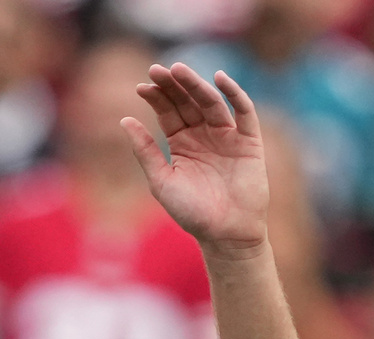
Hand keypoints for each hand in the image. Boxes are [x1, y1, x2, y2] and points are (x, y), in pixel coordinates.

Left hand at [126, 64, 270, 254]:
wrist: (225, 234)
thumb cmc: (192, 212)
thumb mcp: (162, 181)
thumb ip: (145, 151)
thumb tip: (124, 120)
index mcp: (182, 142)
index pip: (168, 111)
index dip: (156, 98)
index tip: (142, 86)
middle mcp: (204, 134)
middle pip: (187, 102)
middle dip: (173, 85)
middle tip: (157, 69)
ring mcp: (227, 135)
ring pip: (211, 102)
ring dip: (196, 84)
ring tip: (179, 70)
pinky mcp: (249, 141)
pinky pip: (244, 112)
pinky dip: (235, 94)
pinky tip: (220, 80)